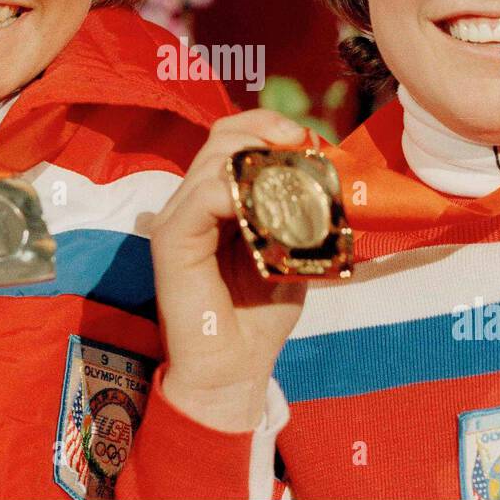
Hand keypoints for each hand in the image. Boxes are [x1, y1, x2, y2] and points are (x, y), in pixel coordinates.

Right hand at [144, 110, 309, 432]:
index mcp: (216, 201)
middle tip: (302, 147)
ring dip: (259, 164)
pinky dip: (237, 193)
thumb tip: (330, 179)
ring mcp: (177, 217)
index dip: (267, 127)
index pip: (231, 138)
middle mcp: (192, 202)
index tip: (307, 140)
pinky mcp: (170, 240)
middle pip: (221, 137)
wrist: (232, 372)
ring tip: (292, 188)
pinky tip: (264, 214)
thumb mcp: (291, 255)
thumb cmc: (259, 318)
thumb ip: (299, 217)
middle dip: (265, 131)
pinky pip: (202, 195)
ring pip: (213, 159)